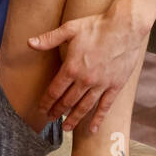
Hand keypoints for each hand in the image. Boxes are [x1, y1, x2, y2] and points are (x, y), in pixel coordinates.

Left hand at [27, 5, 148, 132]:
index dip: (46, 102)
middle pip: (67, 102)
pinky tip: (92, 129)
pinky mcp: (115, 86)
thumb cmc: (98, 26)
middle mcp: (85, 80)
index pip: (54, 91)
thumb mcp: (70, 28)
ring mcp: (101, 85)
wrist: (126, 27)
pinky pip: (105, 106)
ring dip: (73, 119)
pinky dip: (98, 119)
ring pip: (84, 107)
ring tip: (66, 127)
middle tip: (51, 118)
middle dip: (57, 111)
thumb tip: (29, 43)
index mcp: (72, 68)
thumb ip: (49, 38)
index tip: (42, 109)